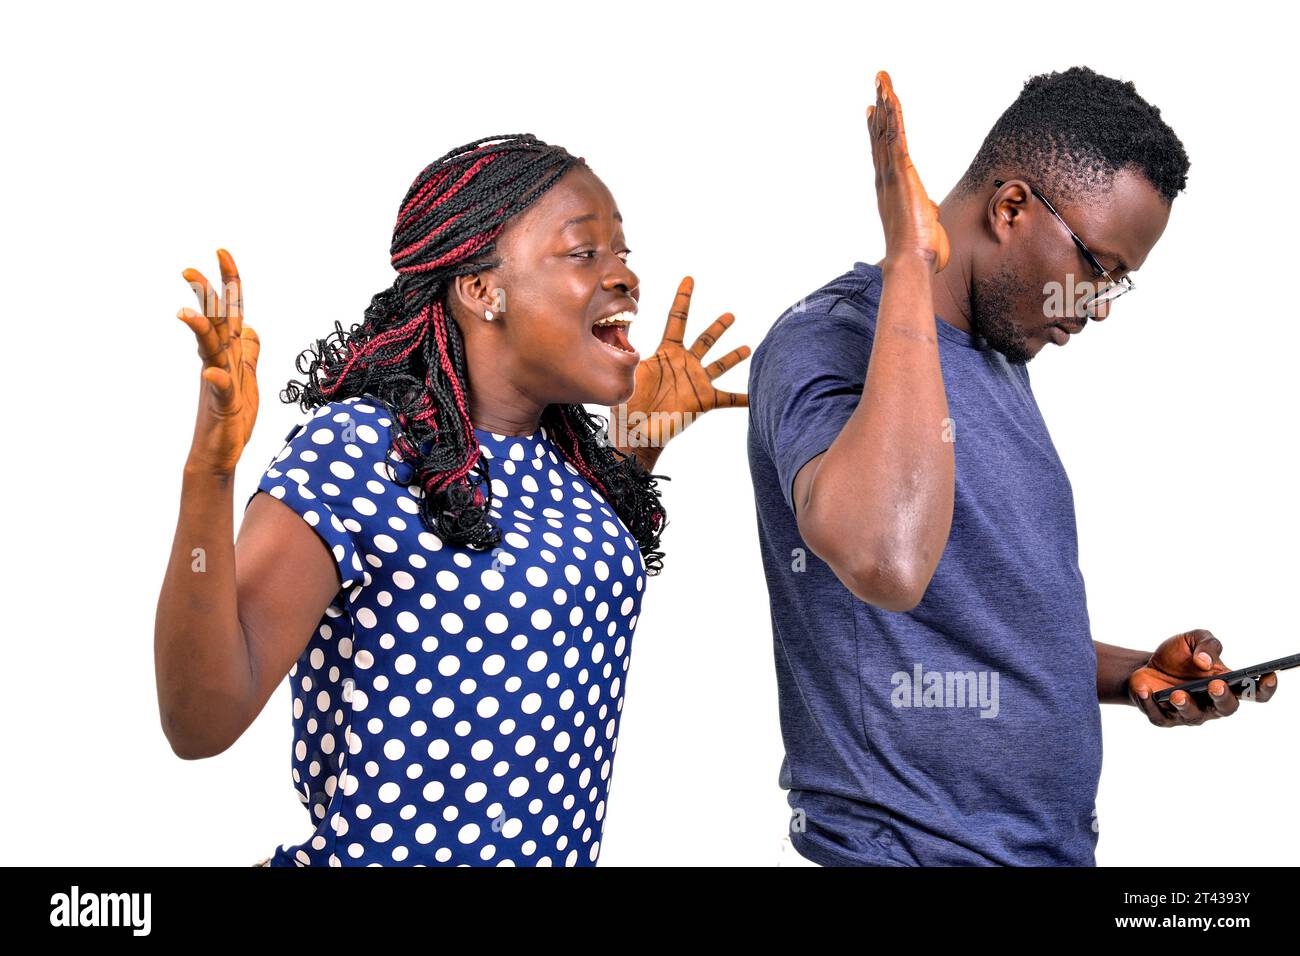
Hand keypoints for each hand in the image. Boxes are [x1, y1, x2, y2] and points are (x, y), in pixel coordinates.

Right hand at [177, 248, 260, 475]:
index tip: (222, 252)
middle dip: (205, 296)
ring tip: (187, 313)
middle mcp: (220, 361)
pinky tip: (211, 372)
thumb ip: (248, 352)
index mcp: (229, 352)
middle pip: (214, 322)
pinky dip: (217, 379)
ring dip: (200, 331)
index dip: (229, 282)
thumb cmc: (232, 415)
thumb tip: (248, 327)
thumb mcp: (247, 377)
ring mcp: (218, 382)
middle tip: (189, 270)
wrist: (219, 452)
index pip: (230, 310)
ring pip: (210, 350)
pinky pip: (220, 390)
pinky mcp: (223, 405)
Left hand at [608, 275, 749, 460]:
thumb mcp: (627, 374)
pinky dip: (744, 397)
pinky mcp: (704, 400)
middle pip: (705, 339)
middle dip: (718, 327)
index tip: (690, 279)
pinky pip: (729, 398)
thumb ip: (629, 355)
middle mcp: (684, 364)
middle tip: (730, 315)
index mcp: (666, 353)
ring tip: (747, 348)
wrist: (637, 433)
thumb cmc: (628, 405)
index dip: (683, 298)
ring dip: (734, 356)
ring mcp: (696, 381)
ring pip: (720, 364)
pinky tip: (758, 396)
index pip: (677, 320)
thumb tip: (627, 339)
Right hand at [867, 70, 949, 271]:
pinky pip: (897, 136)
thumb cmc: (919, 252)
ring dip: (885, 103)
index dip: (877, 129)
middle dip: (880, 107)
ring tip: (882, 79)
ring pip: (887, 130)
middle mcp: (886, 179)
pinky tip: (891, 97)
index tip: (873, 109)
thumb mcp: (925, 226)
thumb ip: (926, 212)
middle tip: (878, 84)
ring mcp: (892, 174)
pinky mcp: (902, 172)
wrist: (910, 261)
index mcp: (890, 190)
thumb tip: (931, 209)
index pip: (882, 152)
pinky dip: (893, 115)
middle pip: (880, 135)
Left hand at [1127, 629, 1277, 726]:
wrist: (1146, 665)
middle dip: (1222, 697)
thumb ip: (1207, 644)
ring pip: (1193, 716)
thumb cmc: (1178, 656)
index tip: (1268, 676)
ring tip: (1177, 694)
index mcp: (1227, 684)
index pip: (1253, 692)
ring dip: (1186, 704)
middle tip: (1215, 684)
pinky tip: (1145, 689)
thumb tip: (1205, 661)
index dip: (1264, 688)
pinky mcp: (1163, 718)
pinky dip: (1150, 702)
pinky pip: (1159, 715)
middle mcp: (1211, 703)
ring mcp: (1188, 713)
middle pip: (1226, 708)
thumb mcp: (1193, 640)